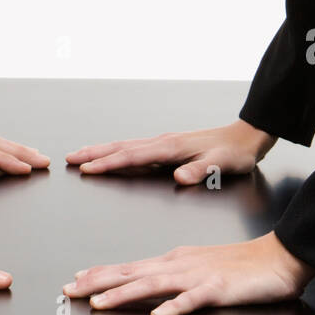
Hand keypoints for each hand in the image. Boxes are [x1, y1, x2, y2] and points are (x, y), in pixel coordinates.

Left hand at [63, 233, 314, 314]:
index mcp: (175, 260)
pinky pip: (193, 299)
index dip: (101, 272)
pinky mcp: (219, 288)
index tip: (76, 278)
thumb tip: (147, 287)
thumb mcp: (199, 267)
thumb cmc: (241, 264)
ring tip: (99, 303)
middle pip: (132, 272)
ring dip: (124, 293)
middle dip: (98, 281)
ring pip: (154, 284)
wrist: (278, 257)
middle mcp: (180, 264)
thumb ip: (172, 276)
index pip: (130, 266)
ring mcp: (198, 275)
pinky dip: (175, 307)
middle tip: (70, 289)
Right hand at [65, 119, 275, 182]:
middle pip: (121, 148)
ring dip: (101, 150)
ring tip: (80, 155)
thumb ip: (200, 170)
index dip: (109, 164)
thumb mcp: (221, 165)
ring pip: (125, 146)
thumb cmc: (234, 154)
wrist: (245, 138)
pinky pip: (134, 148)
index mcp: (171, 148)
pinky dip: (116, 151)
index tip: (87, 169)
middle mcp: (163, 142)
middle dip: (94, 154)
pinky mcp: (167, 146)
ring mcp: (163, 142)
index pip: (133, 156)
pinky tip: (111, 155)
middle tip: (69, 159)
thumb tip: (178, 177)